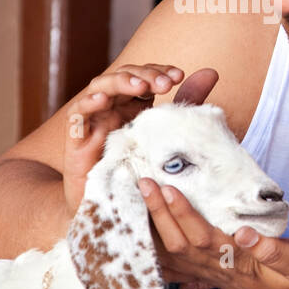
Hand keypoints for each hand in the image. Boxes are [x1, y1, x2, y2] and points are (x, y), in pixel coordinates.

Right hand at [61, 66, 218, 212]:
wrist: (113, 218)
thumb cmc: (142, 178)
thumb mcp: (169, 139)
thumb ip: (187, 105)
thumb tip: (212, 72)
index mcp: (134, 107)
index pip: (144, 76)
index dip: (158, 71)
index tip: (179, 76)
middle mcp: (113, 110)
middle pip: (123, 77)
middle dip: (144, 75)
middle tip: (165, 83)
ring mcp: (94, 123)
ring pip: (99, 88)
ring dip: (119, 82)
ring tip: (139, 84)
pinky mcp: (76, 142)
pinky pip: (77, 115)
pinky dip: (88, 103)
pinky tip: (103, 99)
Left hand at [138, 178, 288, 288]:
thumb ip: (275, 250)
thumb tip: (245, 233)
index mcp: (240, 264)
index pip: (203, 237)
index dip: (183, 213)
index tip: (166, 188)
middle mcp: (220, 272)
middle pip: (180, 244)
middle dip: (159, 214)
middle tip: (143, 183)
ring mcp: (214, 278)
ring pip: (174, 257)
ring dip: (153, 231)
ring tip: (135, 204)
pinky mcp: (214, 278)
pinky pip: (178, 268)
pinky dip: (157, 255)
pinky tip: (142, 243)